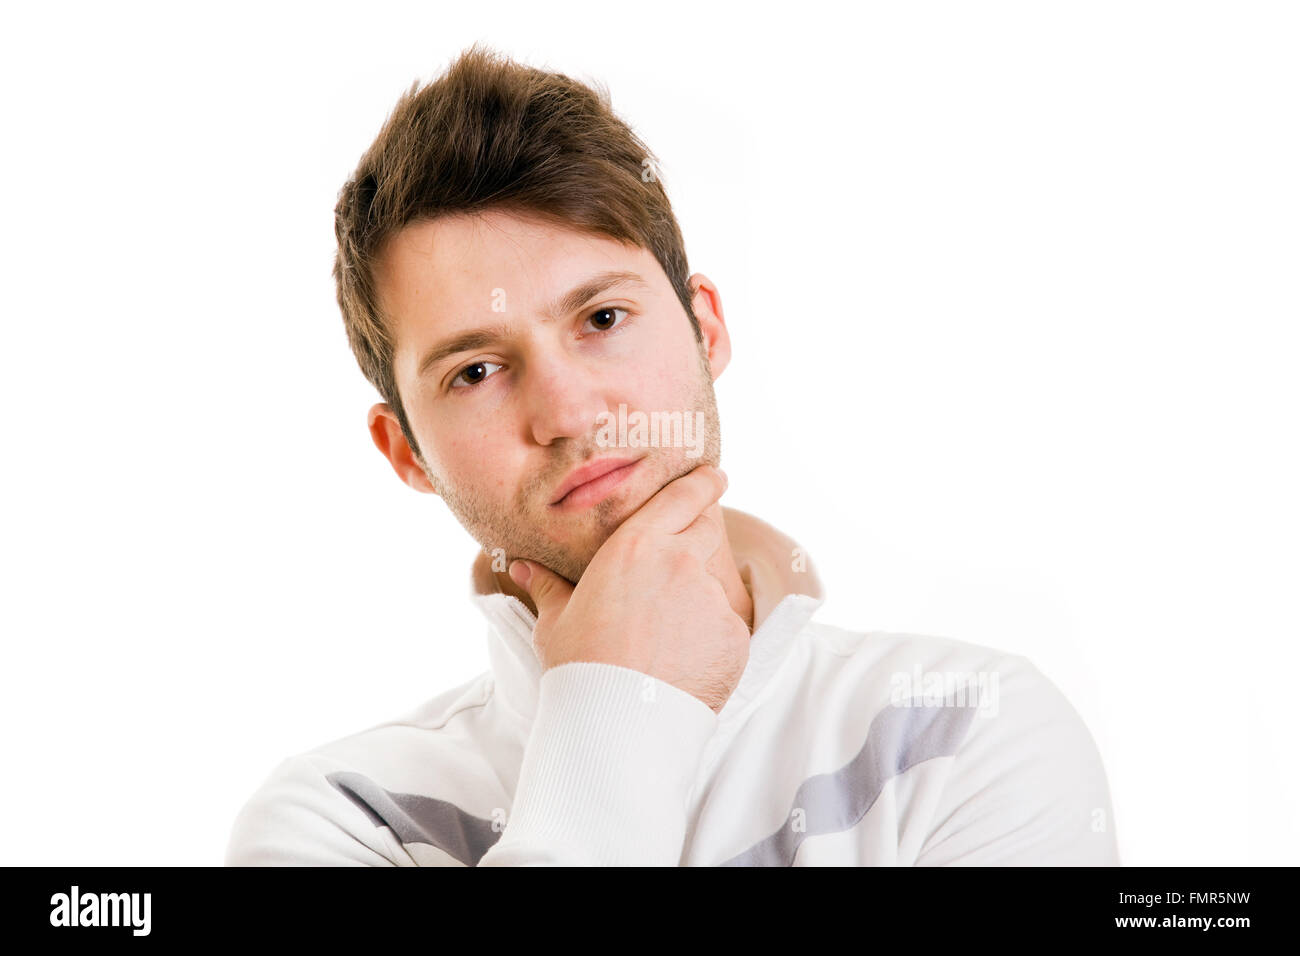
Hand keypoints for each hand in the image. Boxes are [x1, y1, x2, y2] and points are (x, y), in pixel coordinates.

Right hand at [508, 464, 748, 713]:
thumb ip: (548, 587)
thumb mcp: (557, 622)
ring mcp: (712, 597)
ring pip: (712, 586)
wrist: (618, 722)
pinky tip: (681, 664)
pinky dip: (709, 641)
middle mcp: (681, 561)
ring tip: (665, 640)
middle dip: (699, 536)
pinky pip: (724, 628)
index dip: (703, 482)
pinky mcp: (734, 635)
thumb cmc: (579, 666)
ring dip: (696, 601)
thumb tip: (523, 567)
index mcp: (637, 545)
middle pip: (706, 530)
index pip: (684, 496)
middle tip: (681, 562)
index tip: (714, 477)